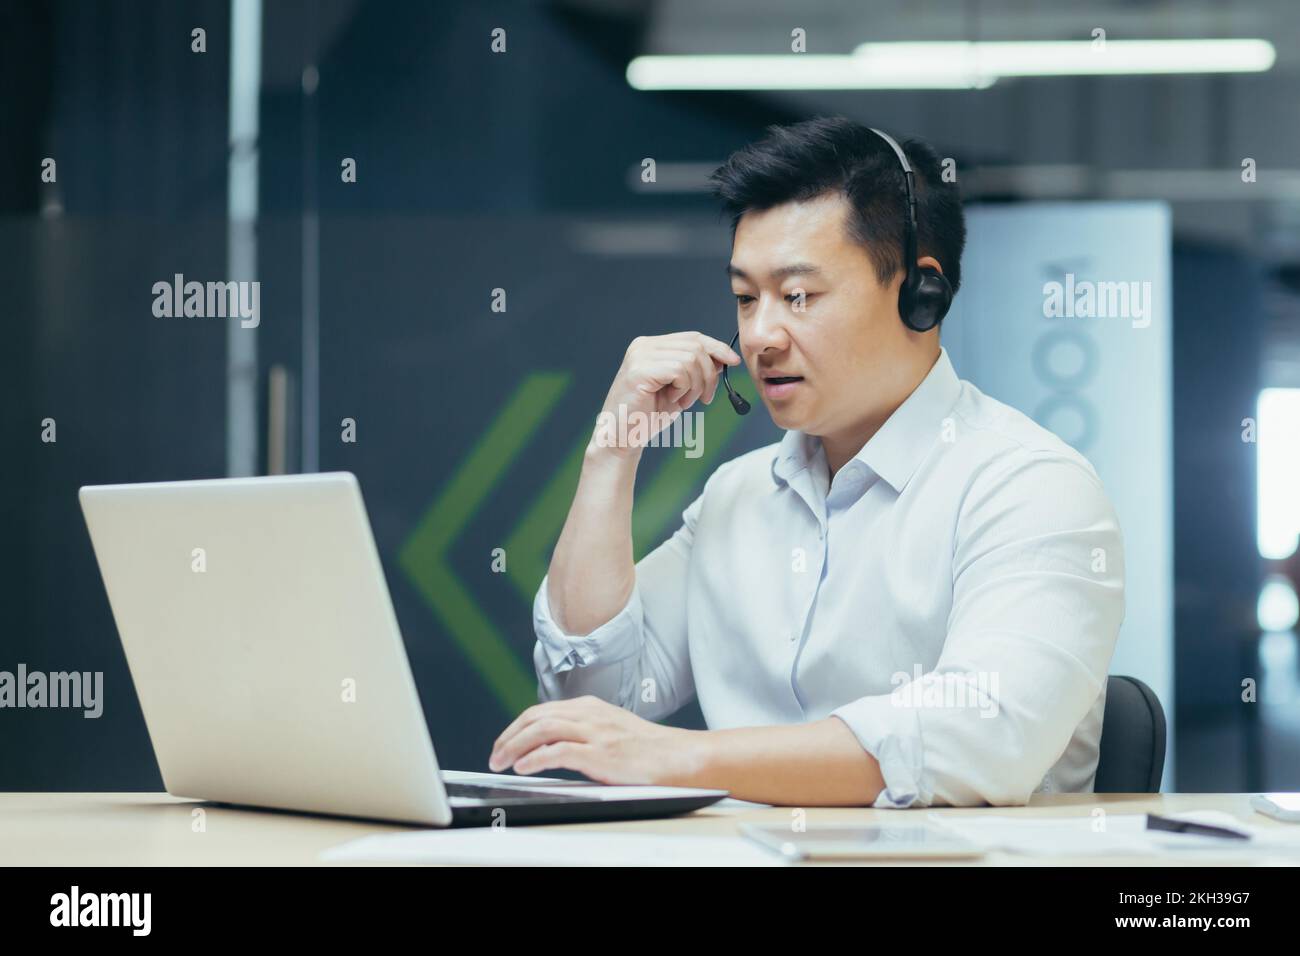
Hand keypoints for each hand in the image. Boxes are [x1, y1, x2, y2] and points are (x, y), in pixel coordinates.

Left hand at [488, 695, 702, 784]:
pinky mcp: (600, 753)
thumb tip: (552, 746)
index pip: (542, 711)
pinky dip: (535, 758)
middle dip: (509, 736)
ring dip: (515, 746)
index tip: (505, 743)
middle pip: (535, 717)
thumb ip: (584, 731)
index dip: (517, 727)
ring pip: (541, 730)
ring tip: (501, 761)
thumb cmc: (648, 749)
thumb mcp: (611, 729)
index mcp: (590, 707)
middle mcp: (589, 714)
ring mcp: (595, 733)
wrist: (679, 757)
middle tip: (495, 756)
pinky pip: (558, 751)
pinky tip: (523, 768)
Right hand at [592, 332, 740, 454]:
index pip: (693, 337)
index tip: (733, 362)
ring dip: (696, 386)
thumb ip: (696, 371)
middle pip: (696, 347)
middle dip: (709, 375)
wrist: (622, 438)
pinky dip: (684, 389)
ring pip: (691, 359)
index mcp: (651, 346)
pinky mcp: (639, 371)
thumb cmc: (648, 416)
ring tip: (684, 402)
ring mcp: (639, 356)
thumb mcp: (679, 389)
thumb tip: (722, 358)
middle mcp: (643, 346)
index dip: (717, 347)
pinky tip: (674, 401)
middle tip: (706, 399)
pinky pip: (679, 371)